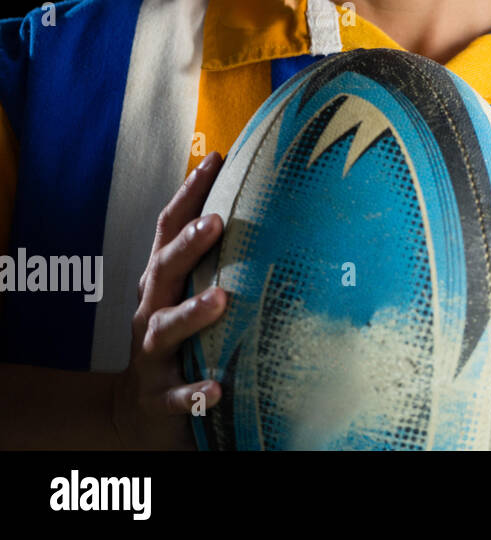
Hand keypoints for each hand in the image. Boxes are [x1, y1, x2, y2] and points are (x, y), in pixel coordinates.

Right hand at [112, 151, 228, 448]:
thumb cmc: (180, 339)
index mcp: (163, 284)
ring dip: (191, 314)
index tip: (215, 158)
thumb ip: (217, 260)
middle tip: (216, 222)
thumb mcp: (190, 295)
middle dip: (187, 245)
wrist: (140, 414)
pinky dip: (194, 392)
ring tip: (221, 300)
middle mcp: (152, 311)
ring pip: (165, 330)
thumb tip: (270, 206)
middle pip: (163, 271)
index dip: (188, 194)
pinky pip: (177, 396)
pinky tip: (217, 388)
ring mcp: (153, 356)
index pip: (169, 230)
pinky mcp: (161, 398)